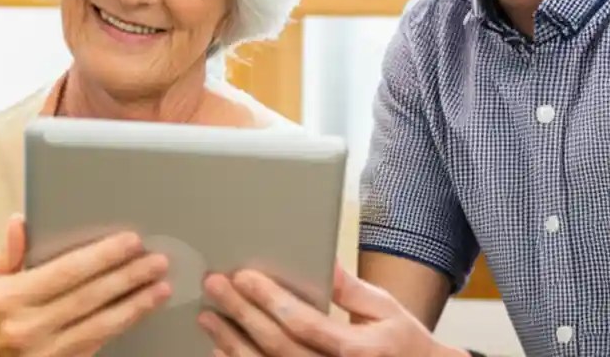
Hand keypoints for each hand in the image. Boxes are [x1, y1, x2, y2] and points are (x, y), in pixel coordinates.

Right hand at [0, 214, 170, 355]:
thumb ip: (8, 250)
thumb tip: (19, 220)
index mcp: (13, 296)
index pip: (67, 272)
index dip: (102, 256)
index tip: (131, 241)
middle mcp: (31, 324)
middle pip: (90, 297)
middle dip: (128, 277)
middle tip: (158, 261)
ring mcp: (47, 349)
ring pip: (100, 325)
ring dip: (134, 305)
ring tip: (161, 288)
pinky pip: (96, 343)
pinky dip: (121, 326)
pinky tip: (139, 312)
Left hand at [198, 265, 468, 356]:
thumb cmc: (401, 343)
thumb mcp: (385, 309)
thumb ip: (349, 288)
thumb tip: (321, 261)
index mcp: (356, 349)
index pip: (303, 323)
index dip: (270, 299)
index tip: (243, 276)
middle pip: (278, 345)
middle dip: (242, 313)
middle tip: (215, 286)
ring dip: (232, 343)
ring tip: (208, 317)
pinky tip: (220, 352)